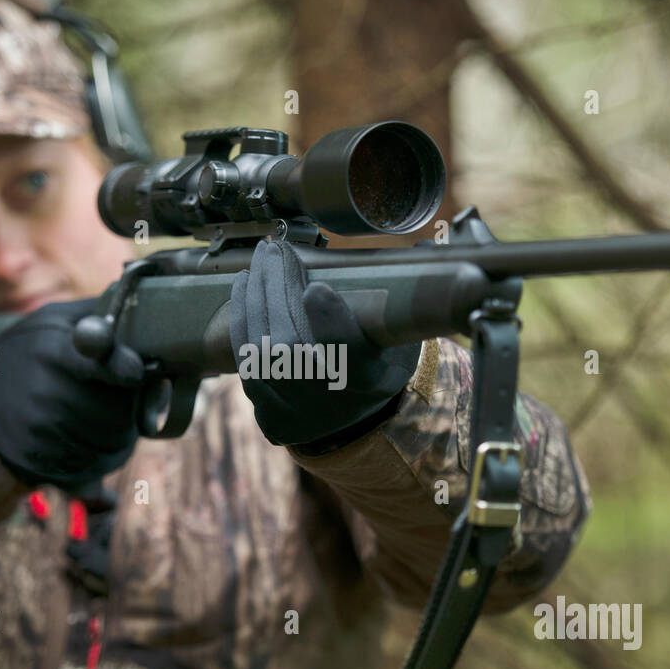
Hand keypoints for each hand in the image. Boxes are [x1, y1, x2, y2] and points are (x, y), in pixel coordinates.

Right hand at [0, 299, 143, 492]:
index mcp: (53, 351)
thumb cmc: (25, 353)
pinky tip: (90, 438)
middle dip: (130, 405)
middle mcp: (46, 393)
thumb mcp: (53, 321)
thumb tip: (150, 317)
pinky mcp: (42, 462)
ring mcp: (43, 432)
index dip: (129, 369)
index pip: (107, 362)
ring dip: (122, 433)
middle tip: (119, 396)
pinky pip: (97, 466)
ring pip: (115, 442)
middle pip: (121, 410)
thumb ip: (100, 316)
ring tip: (103, 416)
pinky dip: (105, 456)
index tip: (136, 372)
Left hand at [229, 237, 420, 448]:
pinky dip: (241, 324)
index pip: (349, 358)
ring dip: (254, 300)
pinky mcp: (271, 417)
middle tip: (272, 250)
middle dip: (277, 289)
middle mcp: (334, 405)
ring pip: (263, 352)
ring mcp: (298, 415)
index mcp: (374, 382)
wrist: (357, 420)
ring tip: (256, 265)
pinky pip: (247, 365)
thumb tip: (427, 248)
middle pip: (294, 345)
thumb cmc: (379, 362)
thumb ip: (408, 292)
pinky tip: (243, 291)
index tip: (317, 287)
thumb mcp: (401, 334)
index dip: (330, 324)